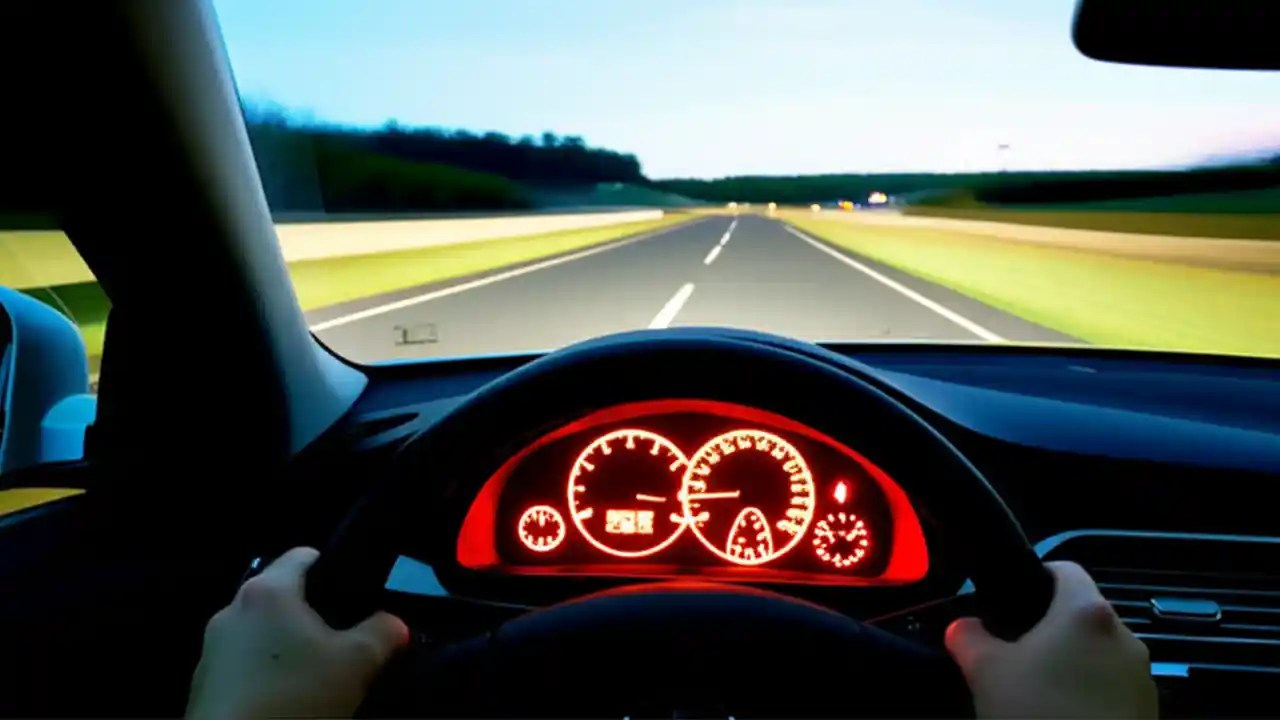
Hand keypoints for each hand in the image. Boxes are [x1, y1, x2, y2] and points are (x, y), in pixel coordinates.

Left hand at [186, 547, 408, 719]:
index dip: (335, 567)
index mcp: (268, 591)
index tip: (357, 594)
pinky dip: (264, 676)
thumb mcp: (357, 663)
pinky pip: (242, 667)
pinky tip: (285, 700)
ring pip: (261, 635)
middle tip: (343, 643)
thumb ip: (383, 632)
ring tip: (314, 677)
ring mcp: (211, 650)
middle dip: (312, 617)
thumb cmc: (297, 695)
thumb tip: (395, 624)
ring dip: (286, 649)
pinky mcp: (202, 685)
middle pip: (282, 598)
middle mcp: (231, 610)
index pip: (304, 555)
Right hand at [946, 561, 1156, 718]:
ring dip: (1073, 663)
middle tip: (1017, 655)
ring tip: (1040, 693)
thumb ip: (968, 637)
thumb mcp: (983, 671)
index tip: (1013, 602)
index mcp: (1085, 612)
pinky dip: (1091, 694)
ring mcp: (1143, 676)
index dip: (1036, 577)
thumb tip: (963, 627)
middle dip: (1051, 630)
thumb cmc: (1036, 711)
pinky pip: (1113, 687)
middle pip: (1082, 615)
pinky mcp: (1149, 710)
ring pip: (1099, 653)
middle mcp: (1125, 636)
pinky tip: (1065, 715)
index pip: (1065, 569)